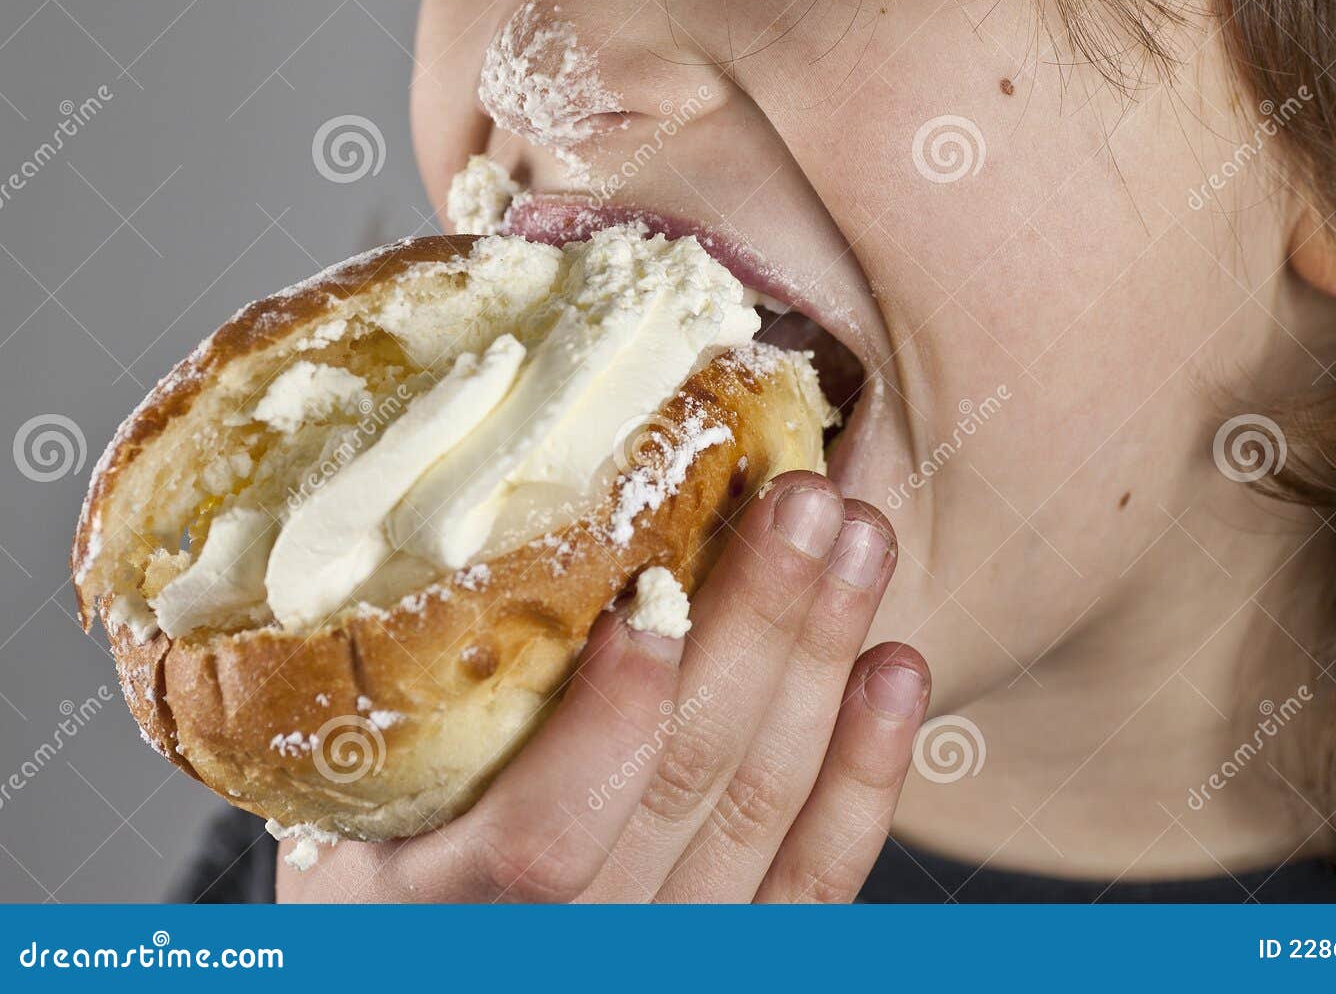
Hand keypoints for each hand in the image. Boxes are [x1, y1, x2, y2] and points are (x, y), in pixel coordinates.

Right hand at [276, 471, 928, 901]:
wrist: (440, 968)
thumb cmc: (371, 879)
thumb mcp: (331, 820)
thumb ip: (369, 721)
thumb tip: (399, 530)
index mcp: (431, 913)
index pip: (539, 843)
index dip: (608, 728)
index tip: (657, 603)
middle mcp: (563, 952)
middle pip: (685, 791)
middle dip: (760, 631)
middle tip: (803, 500)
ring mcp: (664, 961)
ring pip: (762, 812)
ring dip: (822, 663)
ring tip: (858, 539)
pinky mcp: (733, 960)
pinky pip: (816, 883)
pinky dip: (866, 776)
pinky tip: (894, 670)